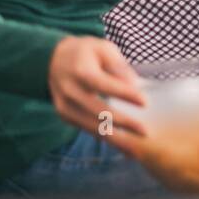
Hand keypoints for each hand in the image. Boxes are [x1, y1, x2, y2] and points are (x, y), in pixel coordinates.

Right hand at [47, 36, 148, 154]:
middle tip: (145, 132)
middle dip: (123, 123)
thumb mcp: (103, 48)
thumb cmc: (86, 52)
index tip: (145, 102)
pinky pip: (88, 130)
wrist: (53, 60)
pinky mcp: (65, 116)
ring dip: (116, 140)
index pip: (104, 85)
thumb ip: (118, 66)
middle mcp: (69, 91)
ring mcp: (65, 106)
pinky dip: (107, 140)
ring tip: (137, 150)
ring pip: (92, 127)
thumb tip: (134, 84)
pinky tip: (124, 148)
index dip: (125, 95)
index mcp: (80, 70)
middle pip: (98, 111)